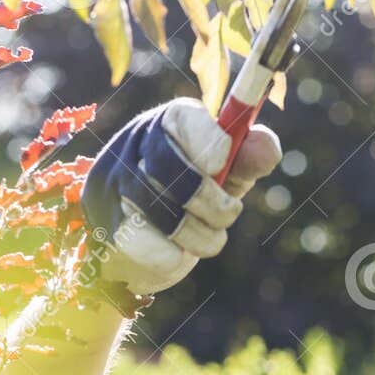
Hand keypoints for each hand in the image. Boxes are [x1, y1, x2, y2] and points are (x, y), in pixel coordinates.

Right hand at [80, 97, 280, 297]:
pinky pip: (145, 244)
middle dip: (213, 202)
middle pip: (171, 167)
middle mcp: (134, 148)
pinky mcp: (108, 229)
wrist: (140, 249)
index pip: (184, 118)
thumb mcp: (225, 175)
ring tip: (210, 238)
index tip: (221, 167)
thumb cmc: (190, 200)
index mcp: (167, 124)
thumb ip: (248, 159)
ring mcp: (114, 188)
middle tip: (229, 213)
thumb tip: (266, 147)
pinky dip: (172, 256)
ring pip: (161, 210)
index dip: (210, 144)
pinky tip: (177, 255)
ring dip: (201, 235)